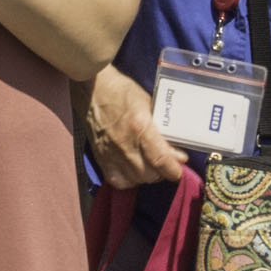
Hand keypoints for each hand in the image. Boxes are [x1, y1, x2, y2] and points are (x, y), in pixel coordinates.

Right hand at [85, 68, 188, 188]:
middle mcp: (125, 144)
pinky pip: (118, 181)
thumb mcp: (149, 105)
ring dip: (147, 175)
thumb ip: (163, 130)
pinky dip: (129, 179)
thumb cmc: (123, 93)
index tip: (178, 170)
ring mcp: (111, 153)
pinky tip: (133, 170)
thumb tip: (177, 153)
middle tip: (165, 163)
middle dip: (162, 172)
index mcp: (140, 127)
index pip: (161, 160)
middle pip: (150, 174)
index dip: (173, 170)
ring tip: (150, 165)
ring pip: (137, 179)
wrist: (93, 90)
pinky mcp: (100, 158)